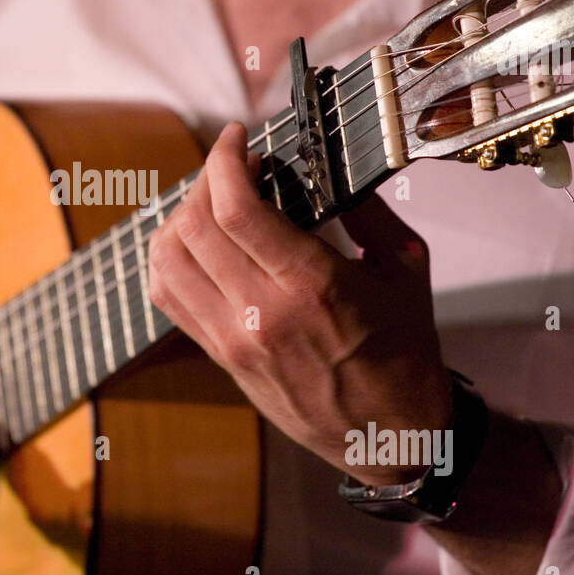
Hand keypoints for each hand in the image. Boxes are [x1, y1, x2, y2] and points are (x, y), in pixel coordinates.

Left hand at [147, 122, 452, 484]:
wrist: (392, 438)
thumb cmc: (405, 353)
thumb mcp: (406, 269)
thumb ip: (366, 210)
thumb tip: (325, 162)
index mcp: (312, 286)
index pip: (237, 207)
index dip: (224, 159)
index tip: (237, 136)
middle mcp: (261, 314)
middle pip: (193, 226)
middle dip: (204, 179)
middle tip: (229, 165)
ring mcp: (233, 340)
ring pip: (167, 259)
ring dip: (179, 216)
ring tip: (210, 201)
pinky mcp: (220, 357)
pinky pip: (167, 296)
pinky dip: (167, 257)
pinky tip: (194, 241)